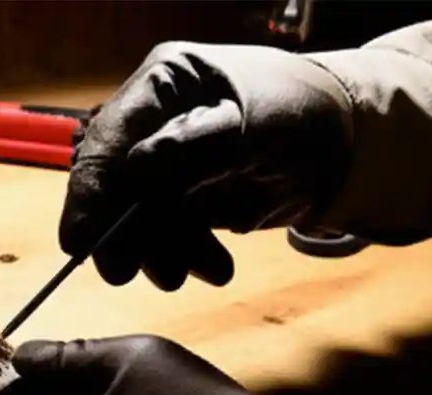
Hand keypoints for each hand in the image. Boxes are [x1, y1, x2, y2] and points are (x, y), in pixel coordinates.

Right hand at [64, 41, 352, 288]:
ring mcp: (169, 160)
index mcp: (163, 83)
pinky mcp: (186, 194)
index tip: (79, 243)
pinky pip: (172, 231)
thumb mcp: (253, 124)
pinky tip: (216, 269)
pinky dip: (189, 255)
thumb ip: (193, 144)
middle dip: (128, 231)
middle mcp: (156, 121)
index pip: (110, 138)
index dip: (90, 192)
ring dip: (164, 250)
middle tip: (128, 273)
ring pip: (143, 215)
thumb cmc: (304, 112)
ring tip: (204, 272)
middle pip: (118, 183)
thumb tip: (137, 169)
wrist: (352, 143)